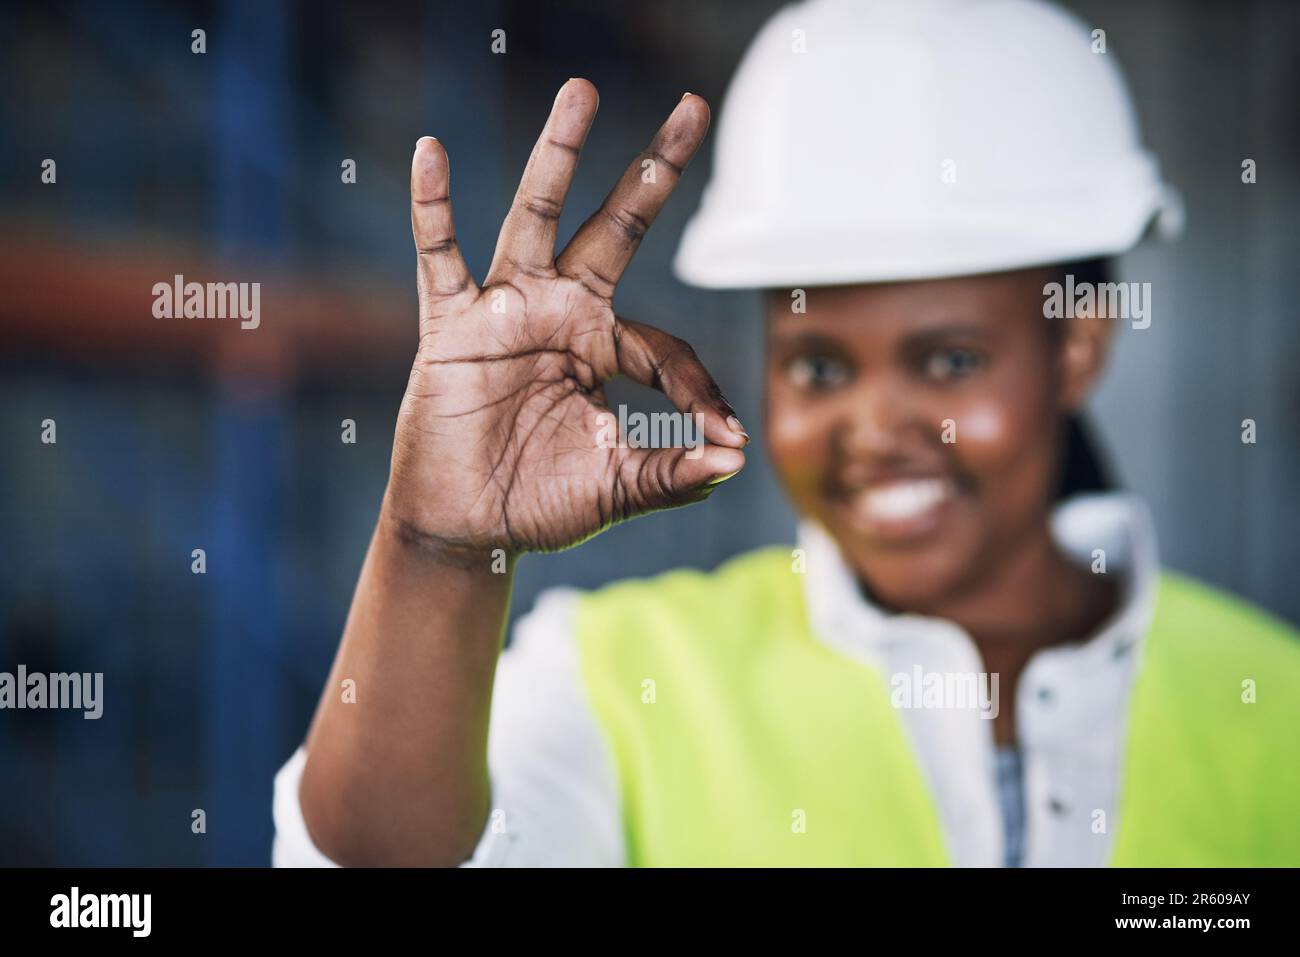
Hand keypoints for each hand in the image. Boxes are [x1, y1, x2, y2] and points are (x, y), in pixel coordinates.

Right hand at [385, 79, 747, 559]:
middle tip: (693, 107)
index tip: (726, 436)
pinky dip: (432, 207)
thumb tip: (736, 461)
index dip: (699, 390)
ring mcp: (507, 312)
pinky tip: (430, 151)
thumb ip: (675, 476)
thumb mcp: (619, 489)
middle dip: (653, 172)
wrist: (467, 532)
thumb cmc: (540, 504)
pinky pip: (439, 257)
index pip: (666, 347)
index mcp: (605, 349)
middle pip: (616, 228)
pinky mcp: (451, 328)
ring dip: (558, 157)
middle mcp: (562, 313)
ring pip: (536, 217)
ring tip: (582, 93)